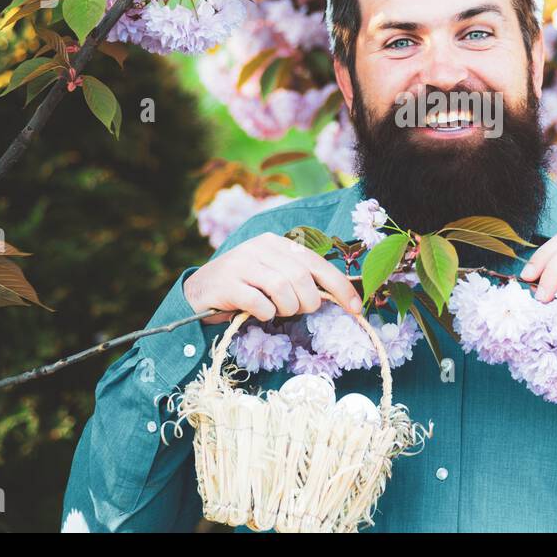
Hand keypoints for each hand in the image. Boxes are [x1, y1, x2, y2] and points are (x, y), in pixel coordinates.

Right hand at [183, 232, 364, 324]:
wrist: (200, 291)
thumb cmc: (246, 286)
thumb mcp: (274, 275)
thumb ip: (302, 279)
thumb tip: (342, 293)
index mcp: (277, 243)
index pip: (316, 262)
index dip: (340, 286)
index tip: (356, 308)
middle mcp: (260, 247)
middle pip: (301, 277)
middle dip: (307, 302)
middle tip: (297, 310)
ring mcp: (242, 263)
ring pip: (282, 289)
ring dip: (287, 309)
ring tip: (277, 311)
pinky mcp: (226, 283)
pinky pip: (259, 303)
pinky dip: (265, 313)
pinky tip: (259, 312)